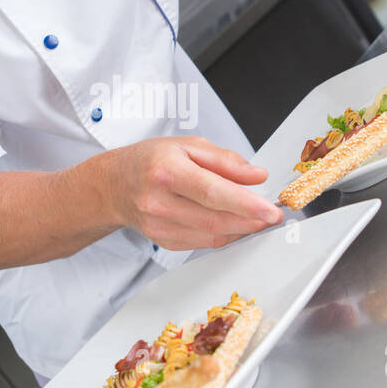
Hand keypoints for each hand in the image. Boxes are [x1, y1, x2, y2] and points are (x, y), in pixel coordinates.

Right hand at [106, 135, 282, 249]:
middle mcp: (159, 201)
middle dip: (251, 220)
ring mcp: (159, 226)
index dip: (246, 204)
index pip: (212, 192)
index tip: (270, 210)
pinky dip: (224, 234)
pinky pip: (204, 242)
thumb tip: (257, 176)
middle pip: (215, 219)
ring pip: (212, 235)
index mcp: (166, 170)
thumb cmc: (150, 160)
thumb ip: (226, 160)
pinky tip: (232, 222)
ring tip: (255, 217)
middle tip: (272, 215)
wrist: (113, 185)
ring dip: (240, 229)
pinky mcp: (163, 242)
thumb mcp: (188, 145)